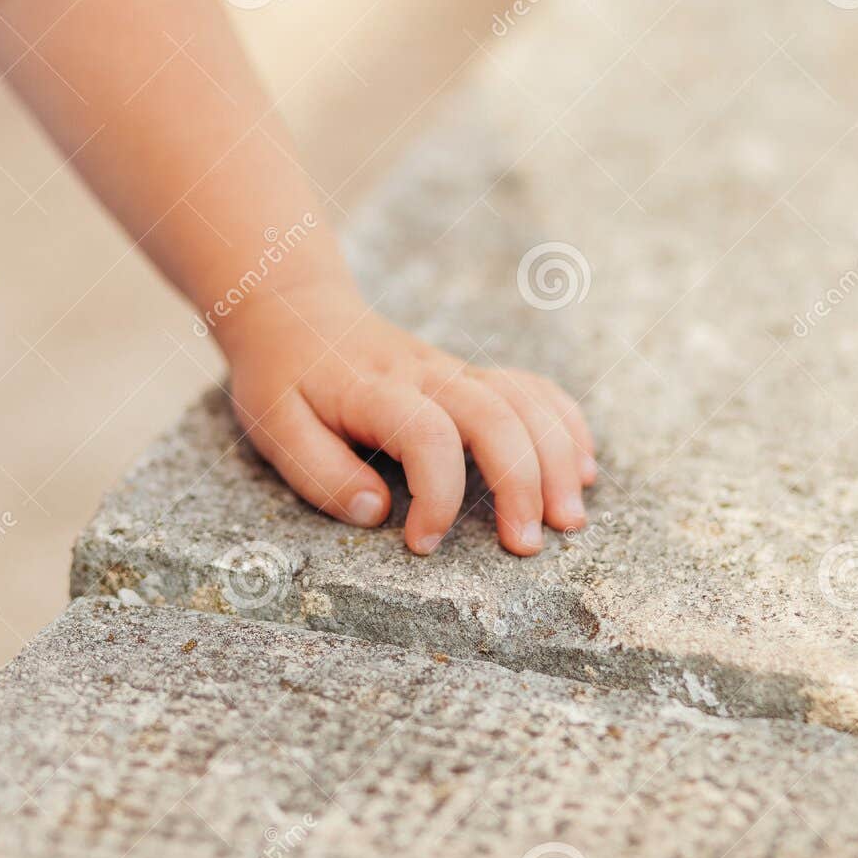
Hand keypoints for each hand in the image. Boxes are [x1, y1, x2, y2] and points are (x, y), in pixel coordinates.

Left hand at [218, 285, 596, 555]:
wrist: (296, 311)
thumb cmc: (283, 379)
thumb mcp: (273, 427)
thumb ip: (319, 472)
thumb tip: (377, 512)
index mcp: (374, 390)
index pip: (428, 436)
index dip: (438, 496)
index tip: (423, 544)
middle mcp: (426, 375)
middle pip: (496, 415)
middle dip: (523, 482)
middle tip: (528, 546)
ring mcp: (455, 371)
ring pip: (525, 400)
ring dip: (558, 457)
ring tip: (570, 519)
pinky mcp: (472, 375)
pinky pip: (534, 388)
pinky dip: (567, 424)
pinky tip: (584, 468)